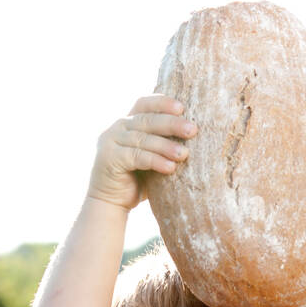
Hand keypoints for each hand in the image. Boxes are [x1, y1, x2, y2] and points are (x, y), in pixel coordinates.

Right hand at [86, 94, 197, 211]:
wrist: (111, 203)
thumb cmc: (137, 180)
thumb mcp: (153, 158)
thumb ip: (164, 144)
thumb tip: (196, 136)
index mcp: (128, 122)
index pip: (144, 104)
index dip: (162, 103)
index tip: (182, 108)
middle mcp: (117, 127)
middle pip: (147, 120)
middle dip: (171, 124)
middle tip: (192, 130)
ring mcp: (110, 141)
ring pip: (143, 139)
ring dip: (166, 146)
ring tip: (184, 154)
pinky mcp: (109, 158)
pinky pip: (137, 157)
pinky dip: (155, 161)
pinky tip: (170, 167)